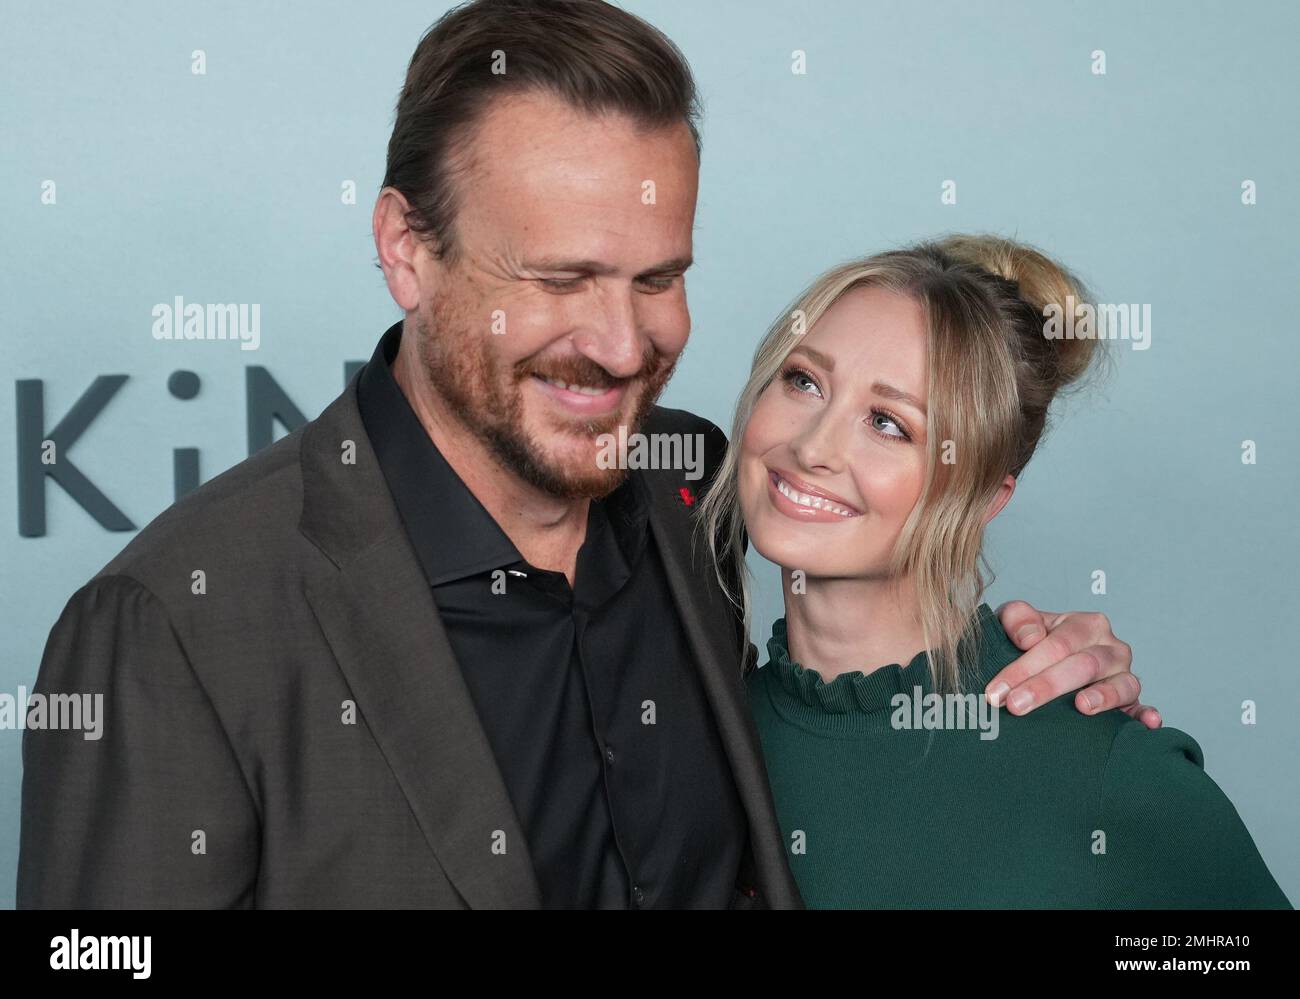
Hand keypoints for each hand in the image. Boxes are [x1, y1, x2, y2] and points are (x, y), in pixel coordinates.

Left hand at [984, 601, 1160, 728]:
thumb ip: (1017, 619)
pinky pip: (1143, 708)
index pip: (1056, 644)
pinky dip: (1147, 715)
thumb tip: (1030, 639)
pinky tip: (1146, 724)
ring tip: (1081, 707)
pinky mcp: (1133, 702)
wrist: (1049, 661)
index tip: (996, 691)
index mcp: (1085, 624)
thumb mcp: (1018, 622)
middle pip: (1082, 665)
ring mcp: (1124, 675)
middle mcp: (1110, 648)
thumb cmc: (1031, 643)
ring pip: (1119, 684)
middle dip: (1046, 686)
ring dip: (1101, 697)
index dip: (1023, 667)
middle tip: (1016, 706)